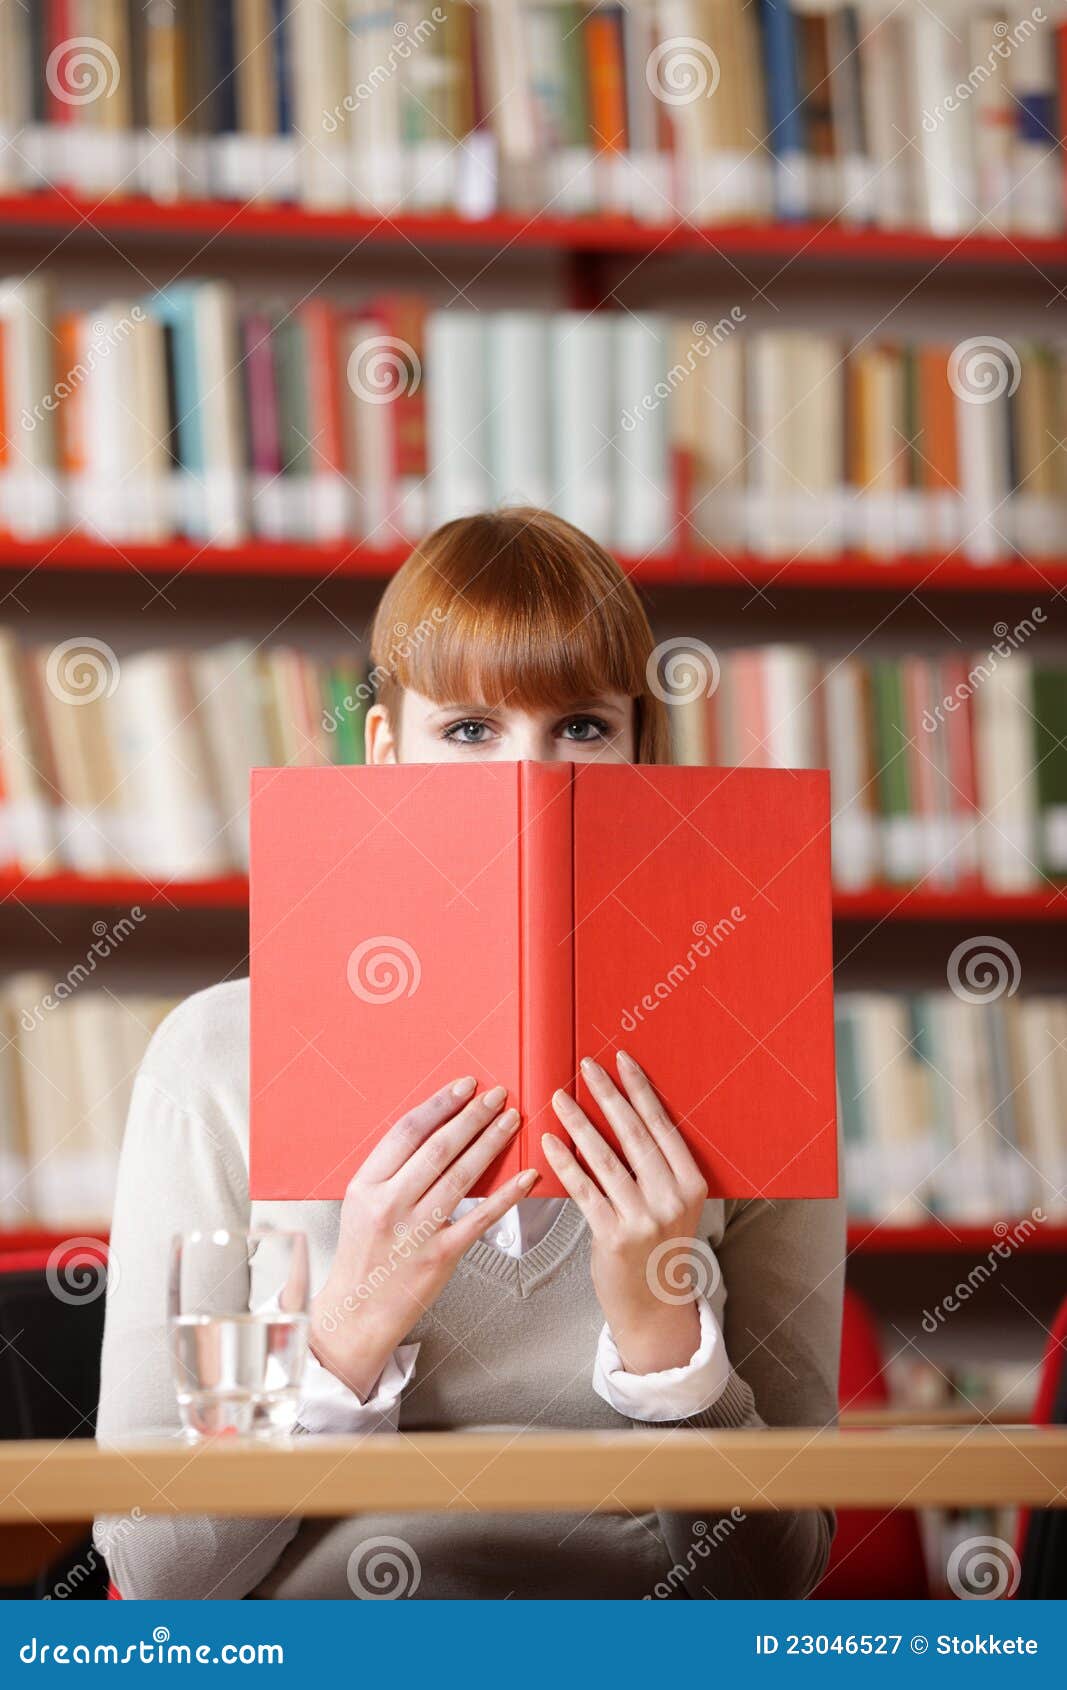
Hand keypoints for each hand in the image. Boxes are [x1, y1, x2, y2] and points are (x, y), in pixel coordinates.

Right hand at [311, 1077, 537, 1399]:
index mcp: (366, 1186)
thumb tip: (432, 1128)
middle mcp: (389, 1205)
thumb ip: (390, 1170)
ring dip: (491, 1143)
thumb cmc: (363, 1255)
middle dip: (473, 1116)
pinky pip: (480, 1218)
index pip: (407, 1132)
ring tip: (511, 1121)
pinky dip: (507, 1194)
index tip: (465, 1087)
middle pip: (438, 1148)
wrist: (356, 1313)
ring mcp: (416, 1232)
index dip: (440, 1104)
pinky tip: (526, 1176)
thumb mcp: (361, 1203)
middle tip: (497, 1096)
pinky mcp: (440, 1257)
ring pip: (461, 1176)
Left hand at [542, 1050, 708, 1375]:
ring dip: (579, 1123)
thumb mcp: (675, 1203)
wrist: (654, 1304)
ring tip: (560, 1097)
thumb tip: (625, 1113)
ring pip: (605, 1158)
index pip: (663, 1126)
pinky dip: (565, 1162)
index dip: (641, 1090)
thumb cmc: (658, 1245)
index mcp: (692, 1183)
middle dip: (608, 1095)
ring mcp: (644, 1218)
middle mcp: (671, 1198)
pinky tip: (550, 1141)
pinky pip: (584, 1189)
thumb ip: (658, 1166)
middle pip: (634, 1135)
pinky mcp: (614, 1236)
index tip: (622, 1061)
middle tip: (587, 1066)